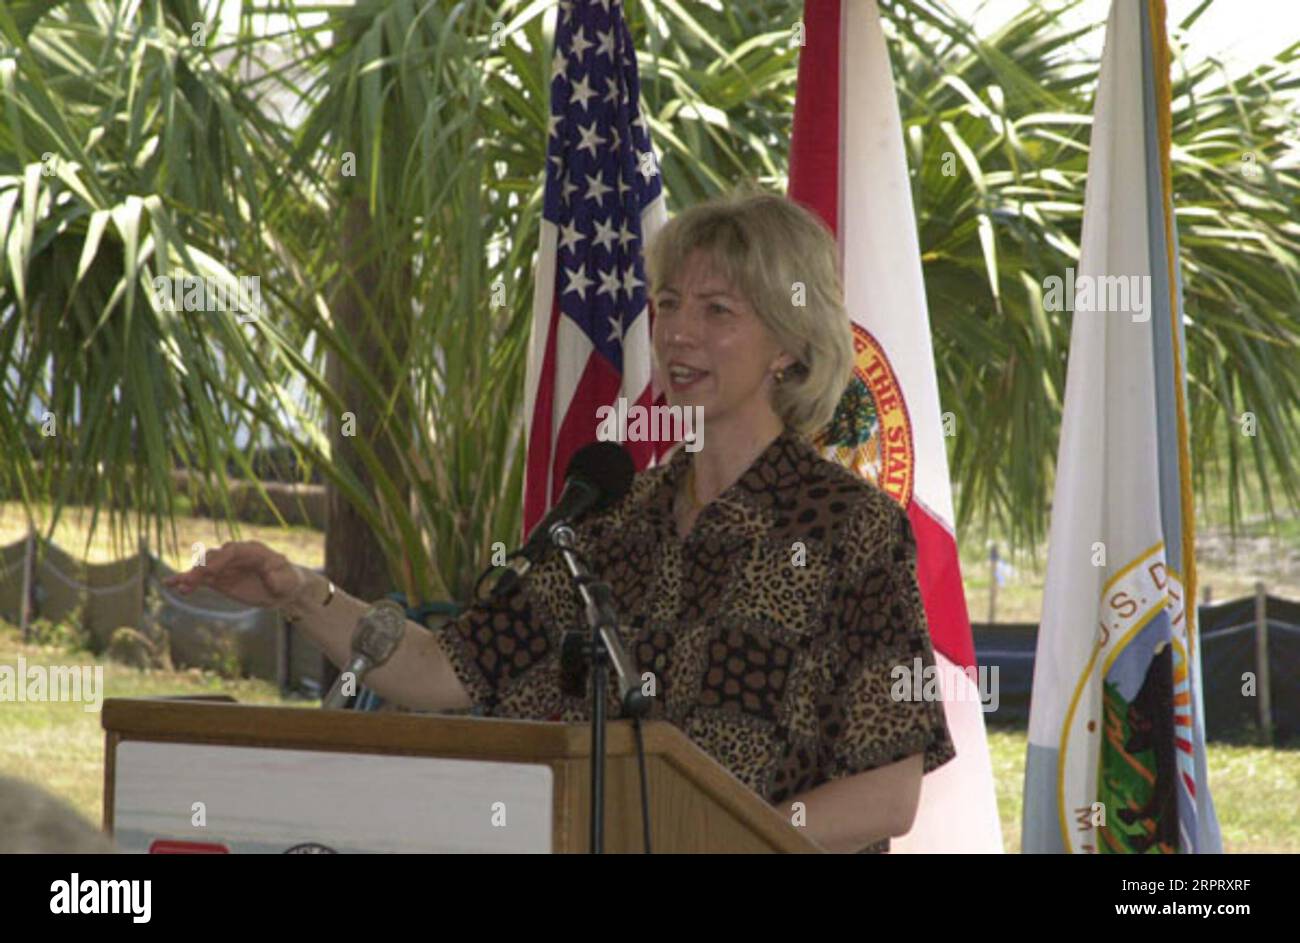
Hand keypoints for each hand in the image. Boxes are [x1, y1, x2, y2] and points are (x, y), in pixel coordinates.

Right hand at [163, 540, 305, 609]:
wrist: (283, 589)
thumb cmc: (288, 580)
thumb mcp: (288, 579)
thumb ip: (279, 577)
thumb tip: (270, 577)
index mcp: (253, 550)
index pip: (232, 550)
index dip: (221, 559)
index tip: (212, 571)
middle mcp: (235, 555)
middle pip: (214, 558)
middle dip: (203, 568)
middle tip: (192, 581)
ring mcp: (225, 567)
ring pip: (204, 568)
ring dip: (192, 576)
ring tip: (181, 587)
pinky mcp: (218, 579)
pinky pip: (200, 579)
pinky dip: (186, 581)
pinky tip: (170, 584)